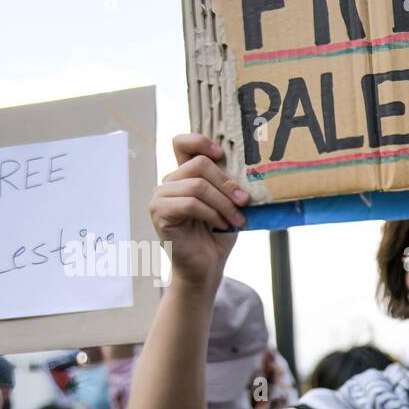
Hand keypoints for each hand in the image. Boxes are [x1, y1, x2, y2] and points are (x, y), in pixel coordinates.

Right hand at [149, 135, 246, 286]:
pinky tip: (220, 225)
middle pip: (198, 165)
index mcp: (184, 175)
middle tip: (243, 202)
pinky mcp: (159, 213)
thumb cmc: (218, 236)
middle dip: (226, 184)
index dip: (201, 142)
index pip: (182, 143)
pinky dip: (211, 214)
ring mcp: (160, 197)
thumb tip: (248, 168)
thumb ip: (228, 184)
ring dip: (223, 203)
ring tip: (235, 219)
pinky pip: (190, 203)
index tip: (222, 155)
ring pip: (197, 185)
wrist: (206, 266)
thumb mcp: (228, 204)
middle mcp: (169, 182)